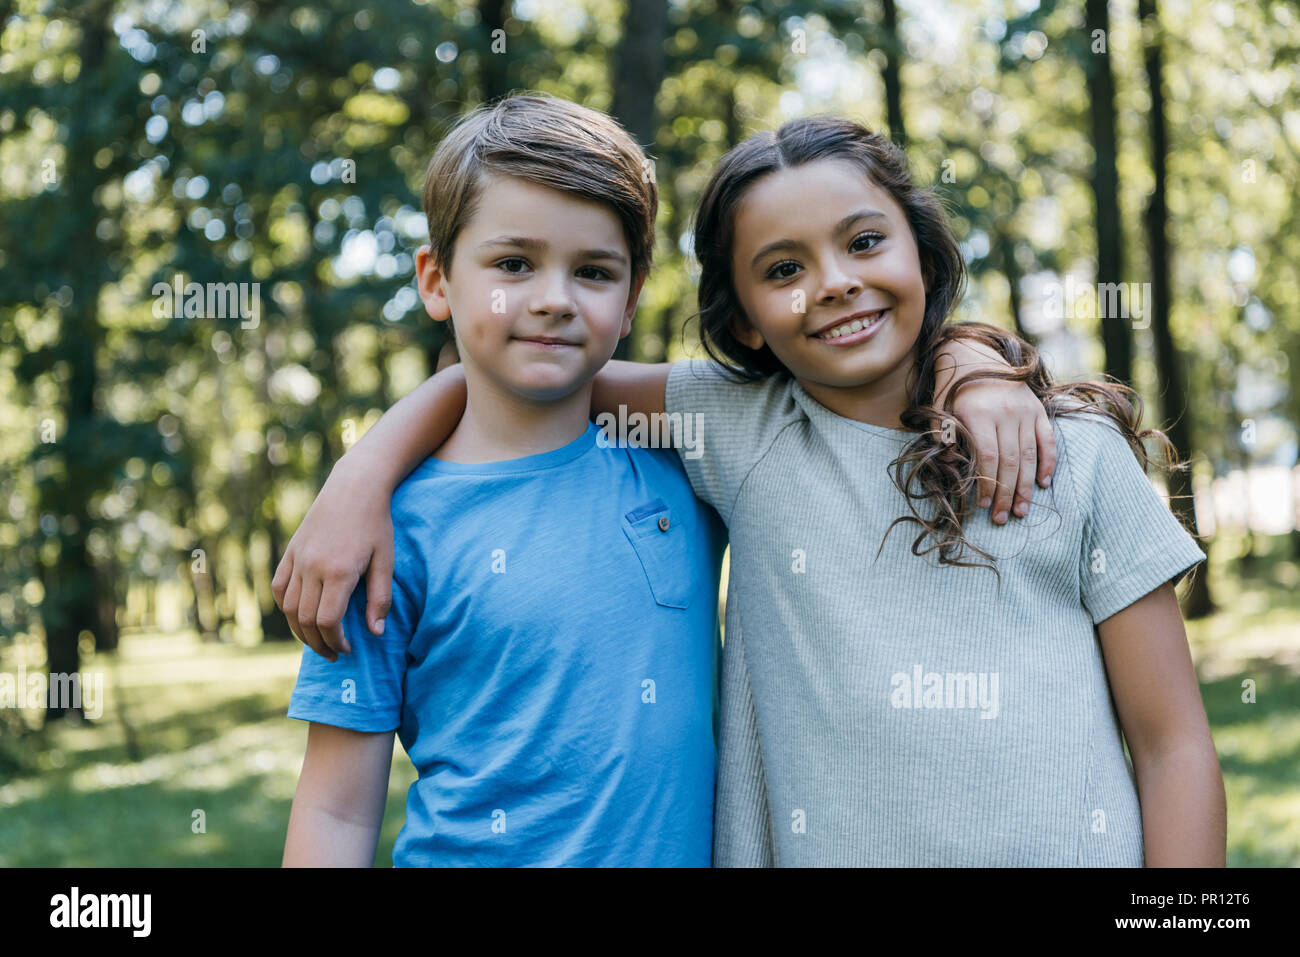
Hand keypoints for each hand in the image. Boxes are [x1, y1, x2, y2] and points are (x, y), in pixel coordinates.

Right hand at [272, 460, 394, 660]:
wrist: (354, 487)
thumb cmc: (376, 524)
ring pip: (288, 608)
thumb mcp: (386, 560)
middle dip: (319, 643)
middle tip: (334, 652)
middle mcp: (313, 568)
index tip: (348, 649)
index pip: (327, 621)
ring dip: (300, 630)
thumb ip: (380, 598)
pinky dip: (285, 607)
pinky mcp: (291, 551)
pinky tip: (299, 616)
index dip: (335, 641)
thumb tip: (375, 633)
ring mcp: (298, 559)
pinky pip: (279, 587)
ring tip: (317, 640)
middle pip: (305, 620)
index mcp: (339, 572)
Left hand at [934, 343, 1056, 524]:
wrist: (974, 354)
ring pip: (1030, 455)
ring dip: (1026, 486)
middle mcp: (1005, 413)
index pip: (987, 458)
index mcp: (979, 415)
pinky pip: (1047, 439)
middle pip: (1010, 462)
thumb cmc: (951, 388)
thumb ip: (944, 437)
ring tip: (1022, 510)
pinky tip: (1044, 483)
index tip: (983, 506)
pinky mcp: (1037, 409)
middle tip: (1003, 518)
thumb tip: (950, 465)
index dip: (987, 484)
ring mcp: (1024, 411)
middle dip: (1006, 494)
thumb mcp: (938, 409)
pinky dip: (1048, 462)